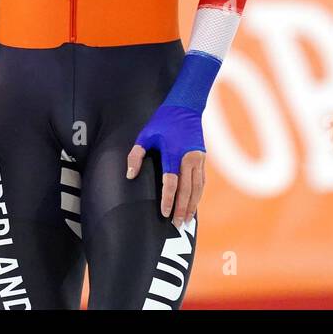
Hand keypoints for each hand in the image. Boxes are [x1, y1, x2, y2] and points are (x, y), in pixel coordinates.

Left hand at [128, 104, 205, 228]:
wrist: (186, 108)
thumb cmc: (162, 121)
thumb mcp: (145, 135)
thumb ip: (136, 156)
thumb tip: (130, 176)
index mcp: (173, 153)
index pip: (171, 182)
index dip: (168, 199)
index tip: (165, 213)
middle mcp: (188, 158)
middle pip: (187, 190)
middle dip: (182, 209)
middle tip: (178, 225)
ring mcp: (198, 159)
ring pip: (197, 188)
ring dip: (192, 205)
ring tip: (187, 220)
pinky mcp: (202, 159)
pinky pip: (201, 182)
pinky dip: (198, 195)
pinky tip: (194, 205)